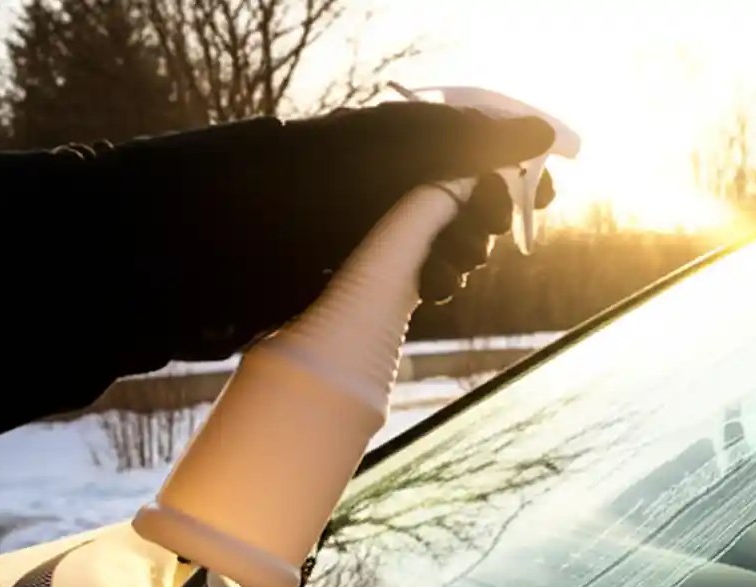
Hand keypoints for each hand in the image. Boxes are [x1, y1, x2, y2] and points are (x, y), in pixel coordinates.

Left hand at [80, 101, 556, 359]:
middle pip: (473, 198)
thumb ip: (473, 142)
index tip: (549, 193)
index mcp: (398, 138)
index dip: (517, 168)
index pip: (479, 145)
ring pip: (455, 243)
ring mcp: (379, 229)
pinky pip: (424, 276)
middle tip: (479, 232)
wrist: (207, 248)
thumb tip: (546, 131)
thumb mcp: (394, 152)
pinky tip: (429, 287)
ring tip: (443, 268)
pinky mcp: (366, 274)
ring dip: (465, 255)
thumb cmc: (298, 187)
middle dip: (488, 217)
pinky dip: (438, 280)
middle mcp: (392, 180)